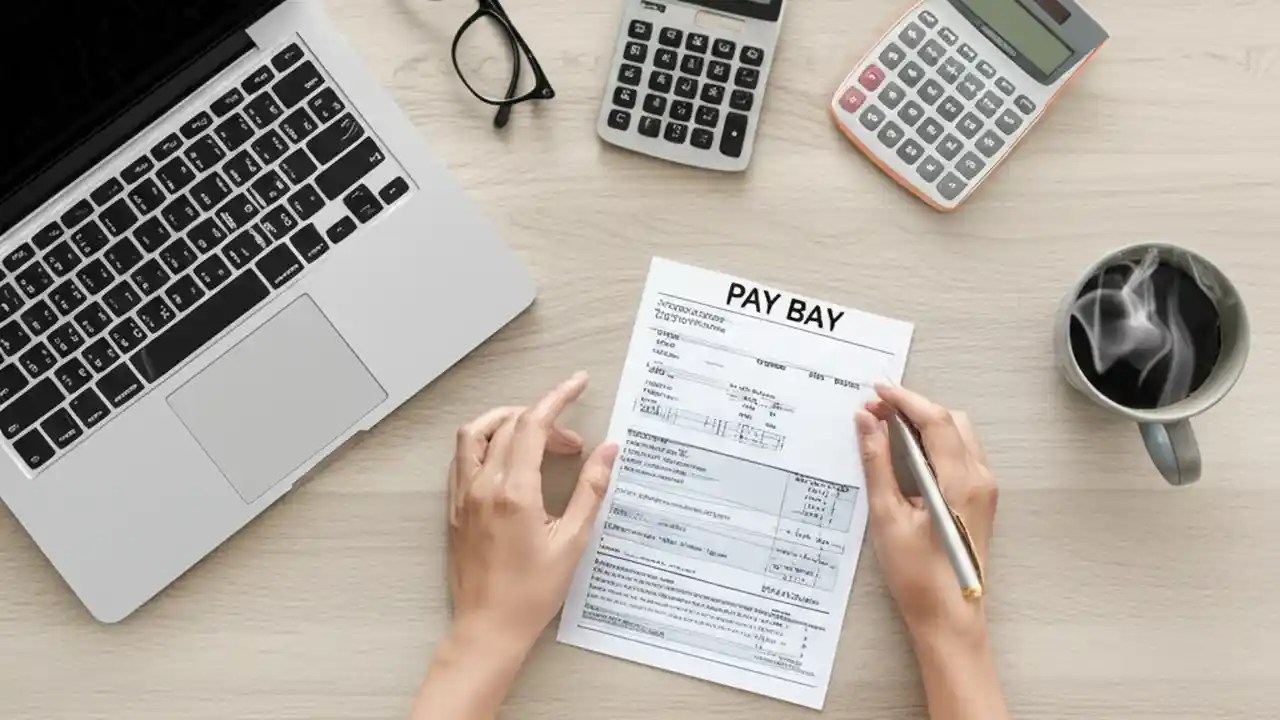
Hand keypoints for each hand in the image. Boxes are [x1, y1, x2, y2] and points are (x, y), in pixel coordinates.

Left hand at [412, 373, 617, 719]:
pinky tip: (507, 460)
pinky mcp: (454, 508)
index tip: (577, 383)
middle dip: (544, 420)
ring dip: (505, 422)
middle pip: (509, 425)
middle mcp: (483, 486)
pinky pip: (462, 459)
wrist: (488, 628)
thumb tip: (609, 450)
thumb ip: (592, 490)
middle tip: (574, 444)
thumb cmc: (532, 592)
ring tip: (535, 436)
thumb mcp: (573, 541)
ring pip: (474, 434)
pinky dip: (485, 443)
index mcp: (514, 491)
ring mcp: (463, 496)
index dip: (557, 398)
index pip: (533, 424)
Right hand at [855, 384, 997, 641]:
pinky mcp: (979, 498)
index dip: (905, 399)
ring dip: (924, 424)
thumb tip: (866, 422)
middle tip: (876, 411)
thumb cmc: (918, 575)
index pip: (935, 421)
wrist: (949, 616)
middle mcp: (980, 478)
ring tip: (886, 429)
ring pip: (957, 434)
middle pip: (951, 421)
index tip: (876, 390)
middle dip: (914, 408)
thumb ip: (877, 463)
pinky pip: (960, 454)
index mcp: (961, 481)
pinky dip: (934, 442)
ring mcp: (984, 488)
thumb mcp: (888, 516)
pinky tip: (906, 452)